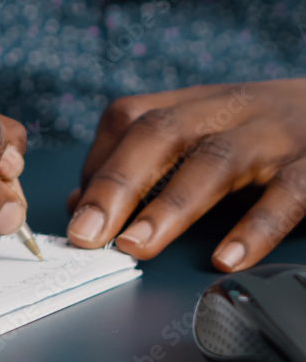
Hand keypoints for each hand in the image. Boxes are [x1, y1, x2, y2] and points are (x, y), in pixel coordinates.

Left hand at [66, 80, 305, 270]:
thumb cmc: (265, 132)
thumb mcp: (206, 133)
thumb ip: (147, 165)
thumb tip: (81, 204)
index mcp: (195, 103)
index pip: (130, 118)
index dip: (98, 164)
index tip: (76, 215)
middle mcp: (229, 110)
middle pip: (162, 134)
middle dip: (117, 183)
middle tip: (88, 234)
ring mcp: (273, 137)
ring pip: (215, 161)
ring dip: (170, 206)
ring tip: (137, 246)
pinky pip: (285, 197)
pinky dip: (254, 229)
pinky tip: (226, 258)